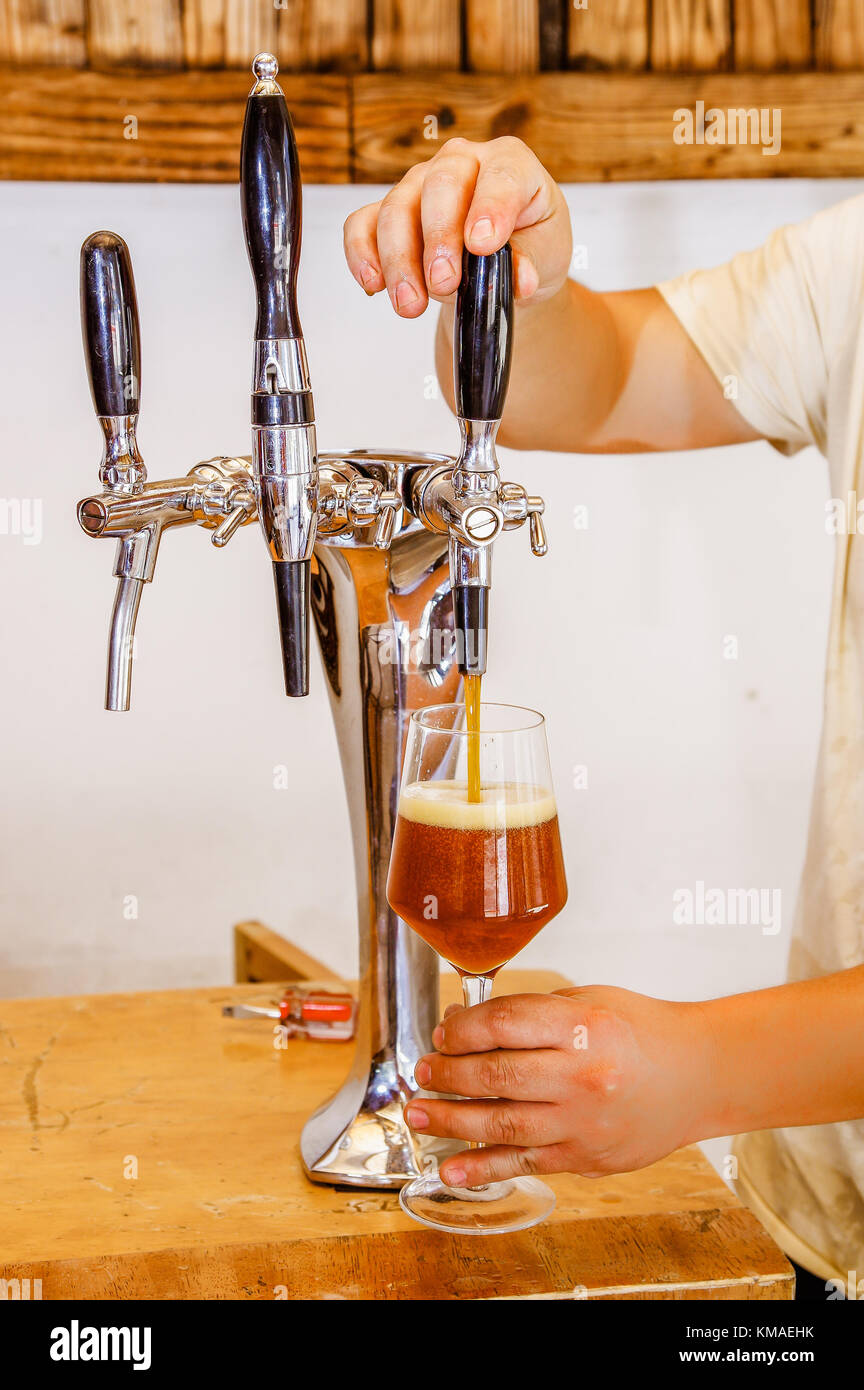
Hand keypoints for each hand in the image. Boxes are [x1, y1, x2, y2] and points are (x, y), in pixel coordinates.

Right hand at [343, 137, 571, 316]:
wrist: (506, 267)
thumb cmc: (530, 247)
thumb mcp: (547, 257)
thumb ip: (533, 264)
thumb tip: (521, 280)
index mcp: (510, 164)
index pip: (500, 174)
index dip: (490, 207)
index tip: (483, 244)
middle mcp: (462, 164)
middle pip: (439, 184)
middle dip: (438, 237)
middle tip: (444, 282)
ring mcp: (420, 185)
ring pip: (397, 207)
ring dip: (399, 259)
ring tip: (410, 305)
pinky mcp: (388, 214)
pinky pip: (362, 224)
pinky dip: (362, 253)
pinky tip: (373, 284)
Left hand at [404, 987, 714, 1187]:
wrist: (698, 1076)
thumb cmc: (642, 1032)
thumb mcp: (588, 1001)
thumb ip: (528, 1012)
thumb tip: (464, 1024)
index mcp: (583, 1026)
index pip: (503, 1025)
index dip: (462, 1031)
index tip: (443, 1034)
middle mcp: (582, 1076)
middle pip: (496, 1077)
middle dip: (449, 1074)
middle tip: (424, 1071)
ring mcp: (584, 1122)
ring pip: (502, 1124)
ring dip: (452, 1120)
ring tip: (420, 1113)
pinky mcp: (586, 1158)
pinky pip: (524, 1163)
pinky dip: (483, 1168)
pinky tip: (450, 1168)